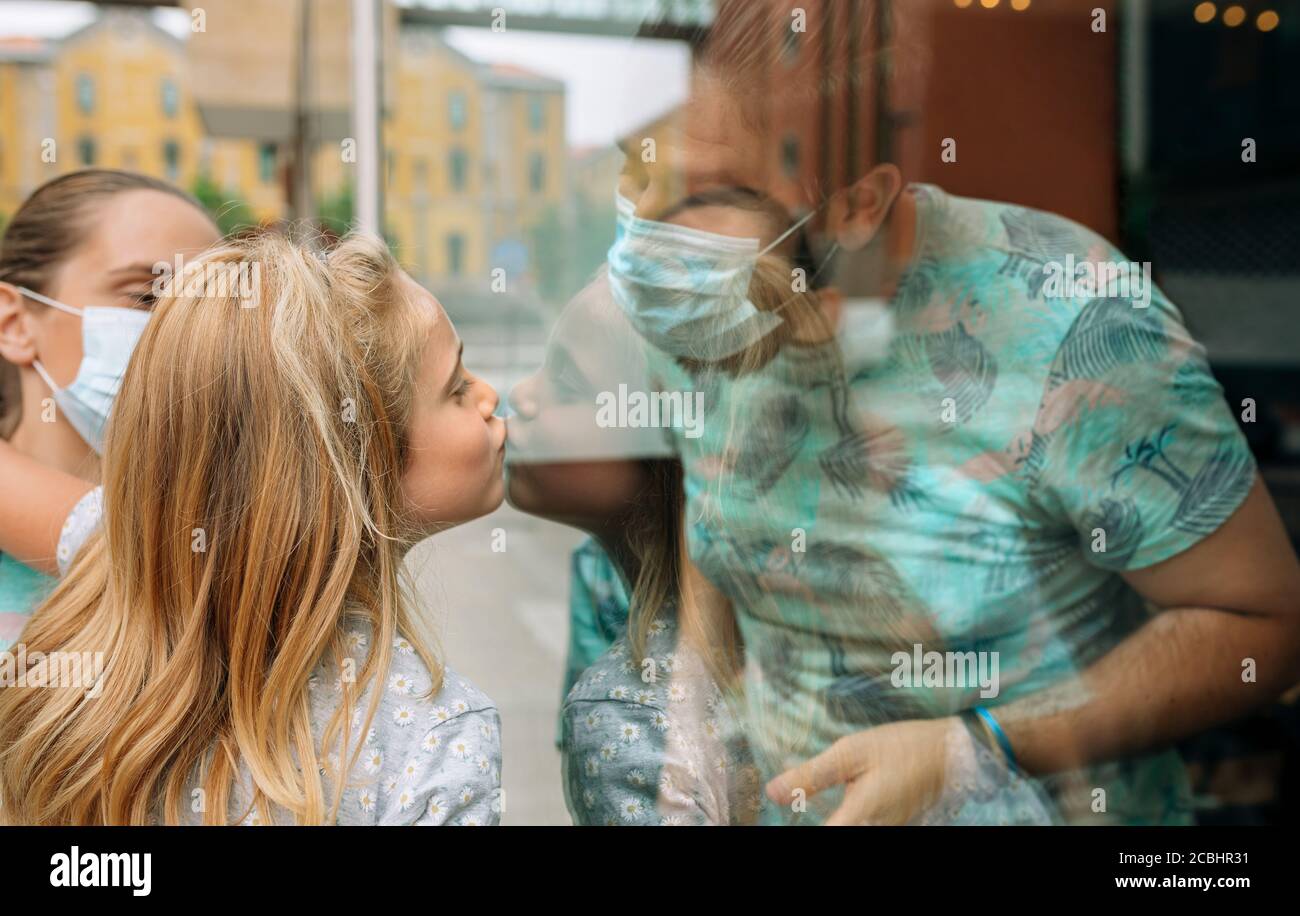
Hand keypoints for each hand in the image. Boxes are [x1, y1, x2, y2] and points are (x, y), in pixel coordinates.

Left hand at [765, 717, 959, 825]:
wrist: (951, 751)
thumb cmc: (901, 747)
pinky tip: (850, 794)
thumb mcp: (849, 753)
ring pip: (852, 826)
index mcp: (858, 816)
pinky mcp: (896, 822)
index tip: (783, 812)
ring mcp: (888, 828)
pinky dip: (852, 813)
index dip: (799, 824)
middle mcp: (875, 829)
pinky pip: (867, 822)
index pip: (824, 835)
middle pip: (837, 831)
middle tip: (801, 795)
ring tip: (827, 794)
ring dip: (836, 816)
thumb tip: (773, 792)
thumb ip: (811, 776)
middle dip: (821, 817)